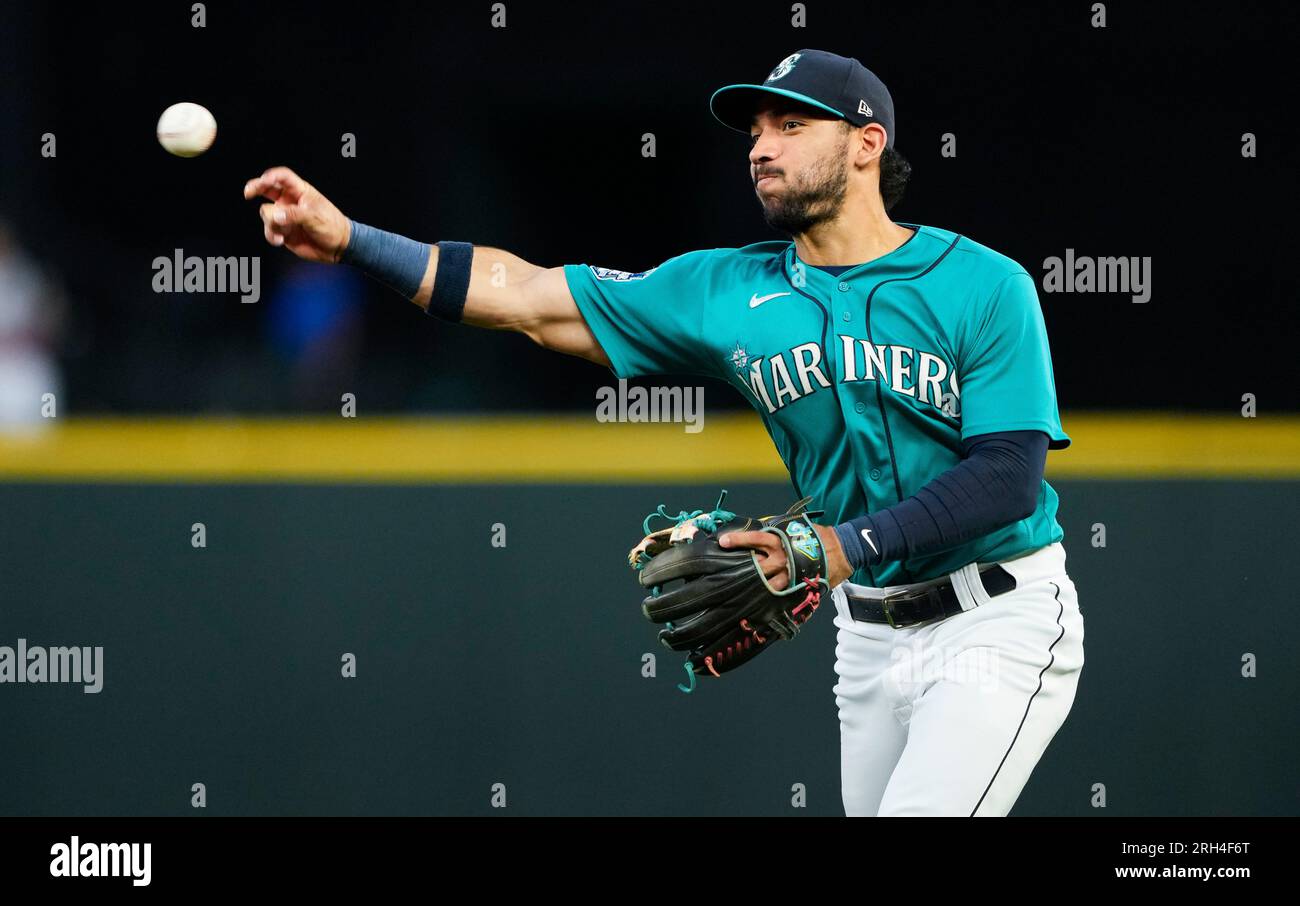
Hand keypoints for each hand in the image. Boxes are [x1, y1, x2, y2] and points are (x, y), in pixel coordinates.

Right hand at [243, 166, 350, 262]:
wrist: (336, 248)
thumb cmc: (331, 227)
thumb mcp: (315, 217)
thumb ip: (294, 215)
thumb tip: (276, 216)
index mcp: (300, 191)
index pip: (282, 177)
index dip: (271, 176)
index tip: (262, 181)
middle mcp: (289, 201)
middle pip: (266, 189)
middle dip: (255, 188)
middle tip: (248, 193)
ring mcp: (284, 216)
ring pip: (266, 214)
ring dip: (271, 223)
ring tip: (283, 233)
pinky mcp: (282, 230)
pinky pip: (269, 230)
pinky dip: (271, 235)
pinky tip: (280, 240)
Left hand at [718, 523, 851, 589]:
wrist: (843, 549)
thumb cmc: (817, 536)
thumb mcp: (795, 528)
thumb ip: (777, 531)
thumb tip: (759, 533)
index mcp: (781, 541)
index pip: (756, 538)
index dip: (739, 540)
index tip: (723, 542)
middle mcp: (784, 558)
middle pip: (758, 566)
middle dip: (743, 570)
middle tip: (726, 575)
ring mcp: (791, 575)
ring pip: (768, 585)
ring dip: (755, 589)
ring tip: (739, 594)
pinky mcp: (800, 587)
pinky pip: (783, 597)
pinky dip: (772, 602)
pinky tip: (760, 608)